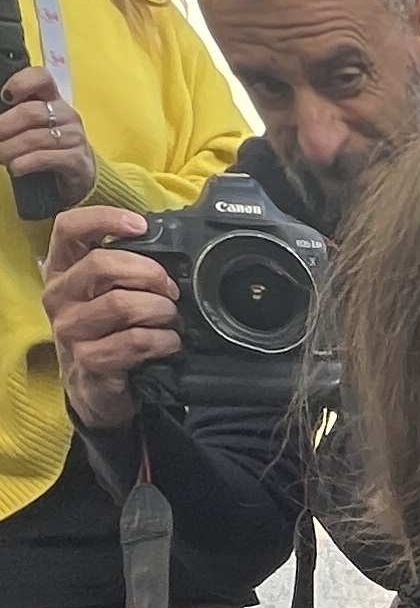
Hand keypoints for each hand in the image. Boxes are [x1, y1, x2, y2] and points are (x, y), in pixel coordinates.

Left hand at [0, 68, 96, 209]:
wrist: (80, 177)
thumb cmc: (50, 147)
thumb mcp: (34, 125)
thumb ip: (17, 113)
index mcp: (53, 99)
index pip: (41, 78)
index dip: (20, 83)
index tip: (4, 98)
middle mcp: (66, 115)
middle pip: (30, 113)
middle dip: (3, 127)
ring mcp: (74, 137)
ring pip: (34, 138)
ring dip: (9, 149)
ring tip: (0, 156)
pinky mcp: (77, 160)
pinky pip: (44, 158)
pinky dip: (23, 163)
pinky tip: (15, 168)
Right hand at [40, 205, 178, 429]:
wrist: (97, 389)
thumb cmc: (109, 332)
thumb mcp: (109, 294)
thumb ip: (125, 269)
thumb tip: (167, 245)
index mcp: (63, 270)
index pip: (68, 228)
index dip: (104, 219)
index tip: (140, 225)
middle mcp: (59, 296)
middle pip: (101, 265)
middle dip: (149, 273)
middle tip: (171, 289)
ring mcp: (70, 330)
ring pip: (121, 304)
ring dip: (160, 310)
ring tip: (171, 320)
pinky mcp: (90, 361)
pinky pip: (134, 342)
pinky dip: (163, 341)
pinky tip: (170, 343)